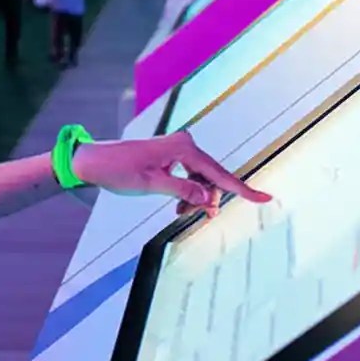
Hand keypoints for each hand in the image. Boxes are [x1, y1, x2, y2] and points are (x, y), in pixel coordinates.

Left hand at [72, 130, 271, 215]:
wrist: (95, 162)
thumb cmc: (119, 170)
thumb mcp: (151, 184)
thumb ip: (183, 190)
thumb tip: (208, 198)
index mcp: (183, 147)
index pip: (218, 174)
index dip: (242, 190)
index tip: (264, 198)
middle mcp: (185, 144)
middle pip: (212, 177)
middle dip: (208, 198)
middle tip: (197, 217)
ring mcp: (179, 148)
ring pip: (202, 179)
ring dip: (196, 197)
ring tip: (179, 211)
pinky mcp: (172, 155)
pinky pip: (191, 176)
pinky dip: (188, 191)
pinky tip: (178, 204)